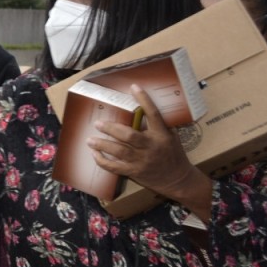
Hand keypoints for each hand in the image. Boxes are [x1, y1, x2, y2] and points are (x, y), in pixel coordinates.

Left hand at [88, 84, 211, 216]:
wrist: (178, 179)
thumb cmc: (173, 154)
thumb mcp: (171, 137)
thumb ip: (159, 125)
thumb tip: (143, 108)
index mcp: (161, 135)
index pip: (154, 114)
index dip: (144, 100)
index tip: (134, 87)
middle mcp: (151, 146)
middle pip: (129, 135)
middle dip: (111, 129)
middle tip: (98, 123)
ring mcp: (142, 160)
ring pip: (119, 151)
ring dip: (102, 145)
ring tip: (89, 140)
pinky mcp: (134, 172)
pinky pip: (115, 167)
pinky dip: (103, 161)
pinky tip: (94, 155)